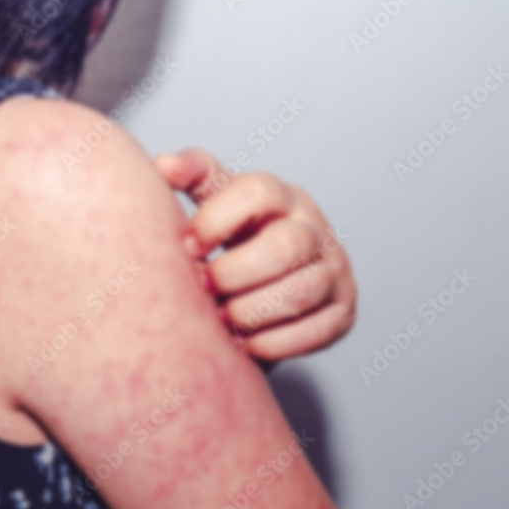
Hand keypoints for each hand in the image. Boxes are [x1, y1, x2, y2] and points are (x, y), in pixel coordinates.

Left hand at [154, 148, 356, 365]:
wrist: (272, 283)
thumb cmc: (239, 238)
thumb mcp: (218, 202)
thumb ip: (194, 177)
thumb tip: (166, 165)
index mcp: (283, 197)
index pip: (257, 192)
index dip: (216, 219)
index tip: (188, 245)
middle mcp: (315, 229)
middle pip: (284, 247)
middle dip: (234, 273)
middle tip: (204, 287)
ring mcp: (335, 271)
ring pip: (300, 293)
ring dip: (250, 312)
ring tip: (221, 319)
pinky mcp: (342, 311)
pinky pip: (314, 332)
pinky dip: (273, 343)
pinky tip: (244, 343)